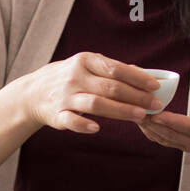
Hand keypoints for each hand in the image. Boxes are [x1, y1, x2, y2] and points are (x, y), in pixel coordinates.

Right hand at [24, 53, 162, 132]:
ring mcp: (66, 97)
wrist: (34, 92)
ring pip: (95, 104)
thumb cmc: (71, 77)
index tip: (155, 86)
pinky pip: (70, 120)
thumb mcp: (88, 66)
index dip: (137, 78)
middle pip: (110, 87)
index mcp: (85, 61)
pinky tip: (97, 128)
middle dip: (135, 96)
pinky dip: (83, 124)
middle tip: (155, 105)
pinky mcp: (57, 115)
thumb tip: (145, 75)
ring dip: (119, 110)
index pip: (116, 69)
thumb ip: (114, 70)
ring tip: (140, 115)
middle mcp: (75, 77)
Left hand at [139, 93, 189, 159]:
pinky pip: (162, 138)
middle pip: (168, 133)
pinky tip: (140, 117)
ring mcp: (187, 146)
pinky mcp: (182, 145)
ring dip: (146, 124)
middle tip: (133, 103)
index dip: (169, 120)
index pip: (186, 127)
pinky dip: (149, 128)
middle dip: (149, 120)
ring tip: (131, 107)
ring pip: (161, 137)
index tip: (153, 112)